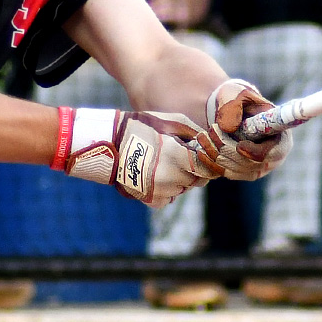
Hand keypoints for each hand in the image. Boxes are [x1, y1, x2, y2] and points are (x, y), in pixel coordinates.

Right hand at [58, 108, 218, 207]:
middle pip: (197, 181)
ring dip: (180, 179)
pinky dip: (167, 190)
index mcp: (177, 157)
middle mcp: (170, 178)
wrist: (110, 145)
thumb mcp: (172, 121)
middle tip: (181, 156)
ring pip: (183, 189)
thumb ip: (195, 133)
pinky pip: (168, 198)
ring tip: (164, 163)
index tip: (203, 157)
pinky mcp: (150, 200)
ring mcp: (160, 192)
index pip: (207, 169)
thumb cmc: (143, 128)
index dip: (208, 162)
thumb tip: (211, 143)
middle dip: (193, 170)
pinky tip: (156, 175)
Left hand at [193, 79, 292, 180]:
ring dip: (217, 154)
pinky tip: (201, 151)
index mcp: (280, 134)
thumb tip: (228, 128)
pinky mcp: (242, 173)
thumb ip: (233, 107)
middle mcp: (273, 156)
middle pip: (251, 163)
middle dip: (227, 149)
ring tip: (203, 137)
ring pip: (237, 170)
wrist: (228, 109)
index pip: (275, 152)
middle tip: (209, 133)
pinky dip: (212, 163)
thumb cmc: (238, 98)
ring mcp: (259, 167)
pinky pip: (228, 173)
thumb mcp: (236, 94)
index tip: (240, 146)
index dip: (257, 152)